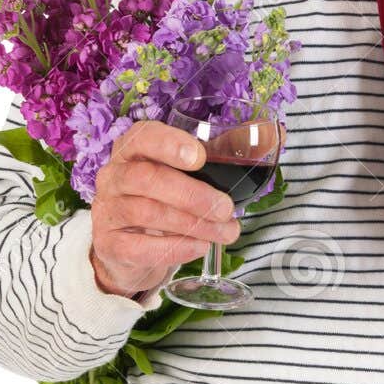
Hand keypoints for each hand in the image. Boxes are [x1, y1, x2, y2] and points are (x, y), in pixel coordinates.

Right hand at [89, 120, 240, 299]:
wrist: (130, 245)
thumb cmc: (166, 198)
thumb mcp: (187, 174)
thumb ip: (224, 156)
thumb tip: (276, 135)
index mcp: (134, 148)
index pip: (143, 136)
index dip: (170, 144)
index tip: (200, 157)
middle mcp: (115, 175)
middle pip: (146, 178)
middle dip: (191, 194)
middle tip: (225, 208)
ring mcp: (108, 210)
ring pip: (146, 212)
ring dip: (192, 224)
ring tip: (224, 232)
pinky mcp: (109, 243)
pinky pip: (139, 246)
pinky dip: (175, 248)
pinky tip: (199, 247)